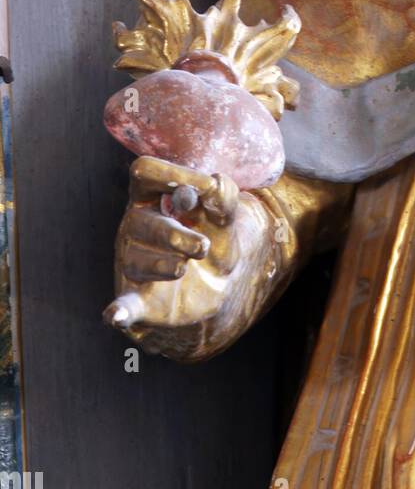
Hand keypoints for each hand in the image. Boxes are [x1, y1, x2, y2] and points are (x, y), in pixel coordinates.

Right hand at [103, 155, 273, 359]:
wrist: (215, 288)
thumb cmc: (212, 240)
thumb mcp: (223, 216)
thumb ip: (223, 196)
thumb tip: (215, 182)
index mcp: (151, 197)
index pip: (144, 172)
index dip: (173, 174)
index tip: (206, 187)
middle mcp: (134, 226)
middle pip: (146, 222)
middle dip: (180, 236)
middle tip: (203, 246)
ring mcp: (131, 262)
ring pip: (144, 262)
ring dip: (176, 265)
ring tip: (187, 267)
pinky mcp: (137, 298)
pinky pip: (124, 304)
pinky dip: (121, 310)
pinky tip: (116, 316)